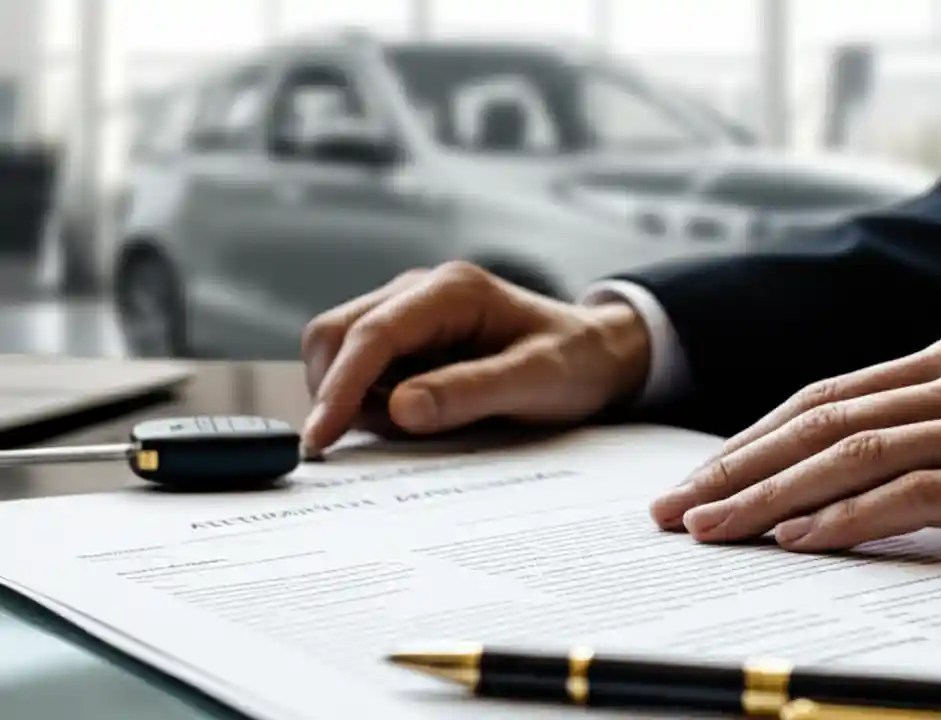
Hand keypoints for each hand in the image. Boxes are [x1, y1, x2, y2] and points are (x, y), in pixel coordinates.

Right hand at [300, 262, 649, 452]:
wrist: (597, 353)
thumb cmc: (575, 361)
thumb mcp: (537, 381)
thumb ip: (471, 392)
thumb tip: (400, 409)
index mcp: (451, 292)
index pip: (372, 334)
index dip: (340, 386)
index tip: (320, 437)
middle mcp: (419, 292)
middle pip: (335, 334)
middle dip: (334, 390)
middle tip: (362, 443)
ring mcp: (408, 314)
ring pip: (339, 352)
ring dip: (353, 398)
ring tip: (417, 426)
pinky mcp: (407, 340)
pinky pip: (363, 370)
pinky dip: (369, 401)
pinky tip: (416, 418)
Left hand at [651, 330, 940, 550]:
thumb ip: (929, 418)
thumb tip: (844, 464)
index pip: (824, 398)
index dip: (752, 439)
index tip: (699, 477)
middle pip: (820, 422)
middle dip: (737, 468)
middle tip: (676, 508)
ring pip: (854, 454)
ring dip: (772, 494)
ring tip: (713, 528)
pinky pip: (915, 494)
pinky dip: (849, 517)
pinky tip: (799, 539)